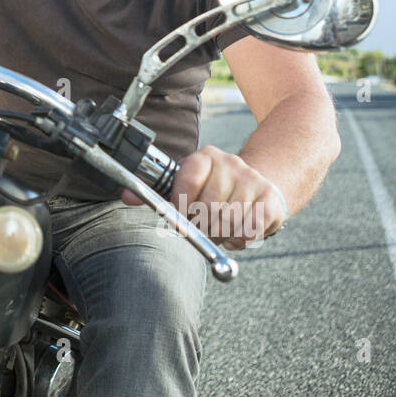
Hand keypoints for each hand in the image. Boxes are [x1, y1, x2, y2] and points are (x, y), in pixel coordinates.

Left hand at [120, 144, 287, 248]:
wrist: (257, 184)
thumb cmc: (211, 190)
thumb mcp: (182, 186)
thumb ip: (153, 192)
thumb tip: (125, 195)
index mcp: (204, 157)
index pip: (187, 181)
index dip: (179, 206)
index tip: (178, 219)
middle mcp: (230, 163)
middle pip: (207, 207)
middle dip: (200, 226)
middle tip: (201, 229)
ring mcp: (252, 180)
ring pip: (228, 221)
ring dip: (220, 235)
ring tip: (218, 229)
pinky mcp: (271, 199)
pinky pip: (250, 229)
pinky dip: (240, 239)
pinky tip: (236, 232)